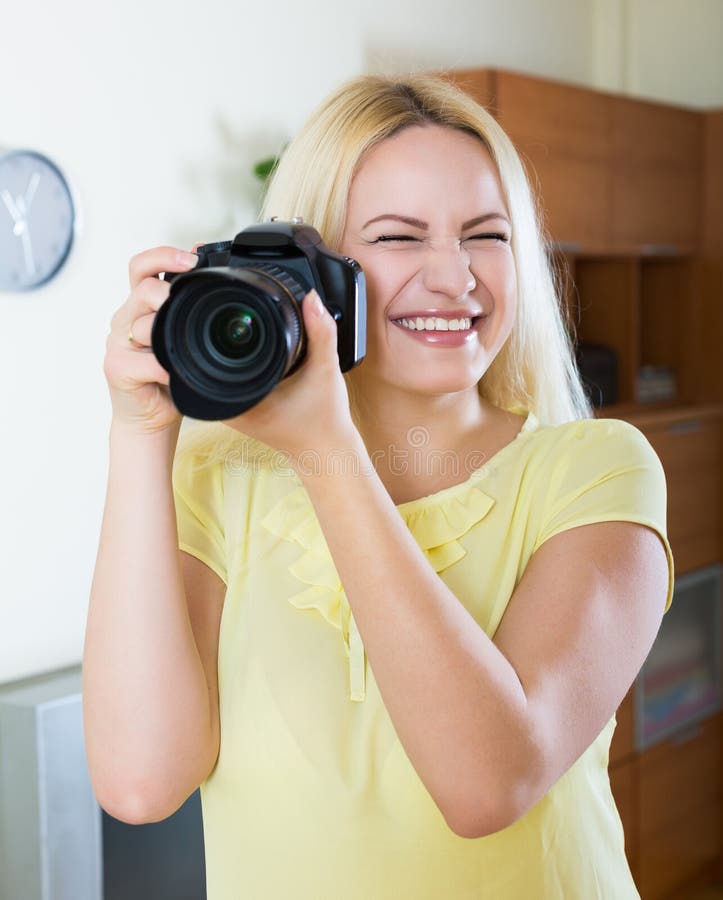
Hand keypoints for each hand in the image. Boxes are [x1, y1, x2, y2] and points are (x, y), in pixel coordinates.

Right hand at [103, 245, 198, 434]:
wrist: (151, 418)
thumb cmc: (169, 377)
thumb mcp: (182, 335)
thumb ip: (186, 304)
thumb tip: (204, 260)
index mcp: (141, 306)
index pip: (142, 266)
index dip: (164, 256)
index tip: (192, 259)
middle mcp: (126, 319)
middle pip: (142, 288)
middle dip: (166, 292)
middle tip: (184, 305)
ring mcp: (117, 343)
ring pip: (140, 323)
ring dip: (165, 335)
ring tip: (180, 349)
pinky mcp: (117, 367)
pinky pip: (145, 361)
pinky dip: (163, 368)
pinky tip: (173, 374)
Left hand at [223, 291, 355, 462]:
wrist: (327, 452)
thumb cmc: (325, 420)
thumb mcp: (326, 371)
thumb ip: (322, 332)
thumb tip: (312, 299)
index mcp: (242, 402)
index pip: (213, 358)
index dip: (215, 330)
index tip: (229, 311)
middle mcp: (230, 409)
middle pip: (210, 361)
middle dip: (219, 336)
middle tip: (234, 311)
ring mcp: (233, 411)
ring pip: (218, 371)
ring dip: (226, 351)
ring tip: (239, 326)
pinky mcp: (242, 409)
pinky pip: (231, 379)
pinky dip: (239, 363)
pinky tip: (250, 349)